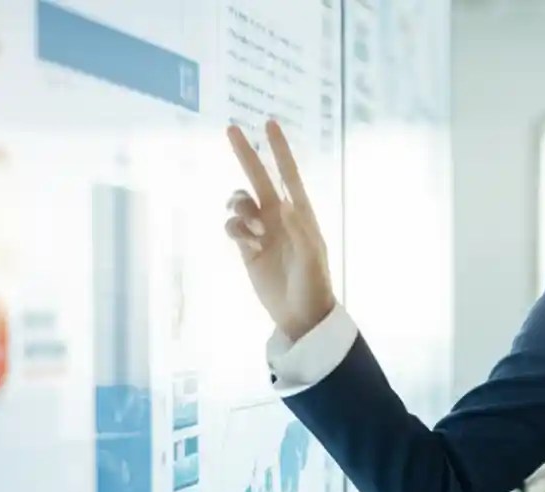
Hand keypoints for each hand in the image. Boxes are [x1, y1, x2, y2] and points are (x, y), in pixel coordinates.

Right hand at [225, 119, 335, 341]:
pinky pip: (233, 227)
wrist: (300, 313)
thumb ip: (299, 231)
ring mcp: (262, 231)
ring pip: (241, 202)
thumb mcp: (312, 258)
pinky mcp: (247, 248)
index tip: (269, 124)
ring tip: (253, 228)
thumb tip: (283, 203)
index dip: (279, 150)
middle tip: (231, 128)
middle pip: (258, 177)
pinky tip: (247, 244)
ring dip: (239, 206)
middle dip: (246, 154)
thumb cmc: (314, 284)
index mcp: (300, 214)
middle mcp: (279, 216)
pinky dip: (234, 230)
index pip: (288, 174)